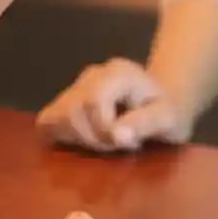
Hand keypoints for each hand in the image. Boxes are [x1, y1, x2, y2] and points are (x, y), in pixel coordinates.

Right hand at [36, 59, 195, 151]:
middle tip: (118, 146)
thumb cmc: (168, 112)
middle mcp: (91, 75)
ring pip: (56, 116)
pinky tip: (85, 142)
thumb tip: (118, 135)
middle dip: (94, 138)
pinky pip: (48, 120)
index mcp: (117, 72)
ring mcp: (74, 87)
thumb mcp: (169, 118)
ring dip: (78, 139)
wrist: (161, 104)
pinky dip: (61, 136)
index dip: (104, 129)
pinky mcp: (64, 102)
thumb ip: (146, 123)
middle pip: (71, 110)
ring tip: (104, 143)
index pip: (93, 101)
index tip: (126, 143)